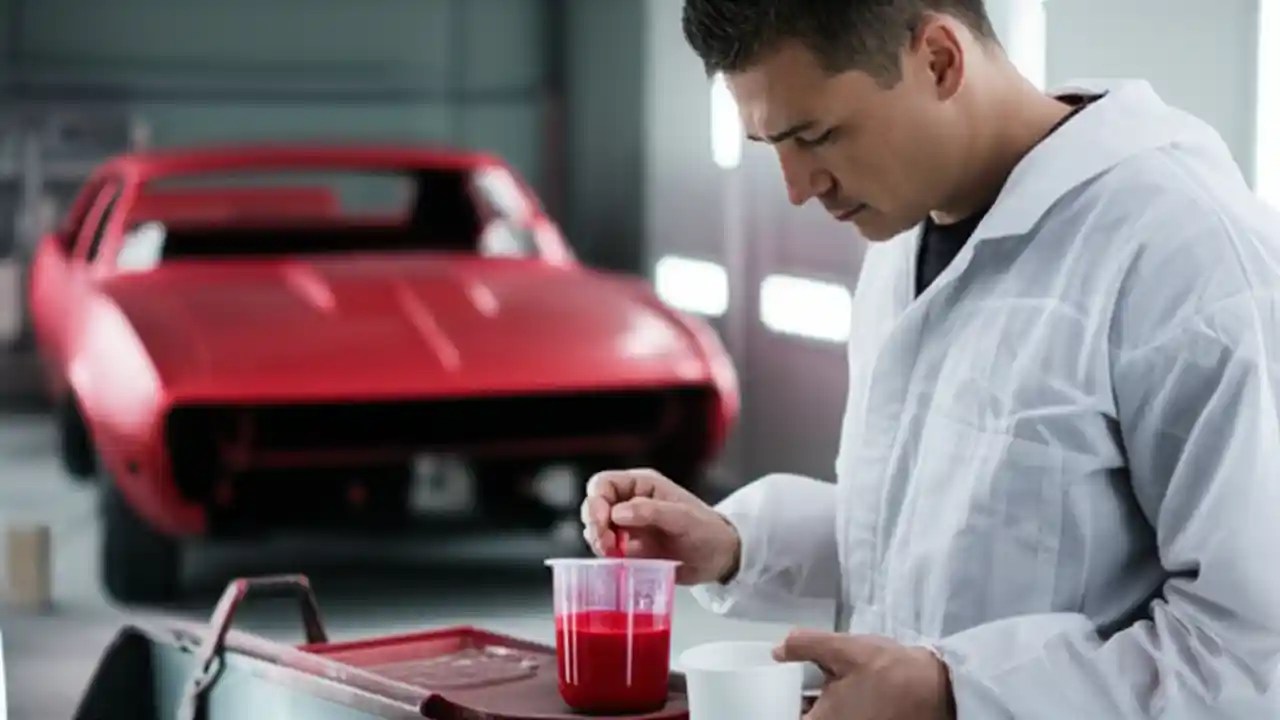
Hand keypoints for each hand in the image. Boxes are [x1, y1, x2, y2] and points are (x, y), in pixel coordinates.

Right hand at [580, 468, 739, 585]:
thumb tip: (618, 512)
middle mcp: (630, 503)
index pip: (604, 484)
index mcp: (642, 486)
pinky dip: (606, 557)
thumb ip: (652, 512)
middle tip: (606, 544)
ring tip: (615, 554)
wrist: (720, 558)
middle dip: (594, 524)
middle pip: (594, 506)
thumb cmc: (708, 531)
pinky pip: (606, 550)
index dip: (596, 501)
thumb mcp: (685, 519)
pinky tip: (619, 562)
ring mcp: (628, 526)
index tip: (603, 523)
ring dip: (598, 542)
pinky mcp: (629, 549)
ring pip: (596, 529)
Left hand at [774, 630, 955, 719]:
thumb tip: (777, 650)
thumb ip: (806, 646)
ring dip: (821, 707)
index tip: (778, 690)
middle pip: (806, 719)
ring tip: (822, 684)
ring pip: (827, 719)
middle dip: (802, 704)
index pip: (787, 718)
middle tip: (797, 683)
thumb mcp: (845, 650)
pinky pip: (844, 719)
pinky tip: (843, 693)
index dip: (780, 706)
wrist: (940, 690)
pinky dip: (840, 710)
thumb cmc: (889, 671)